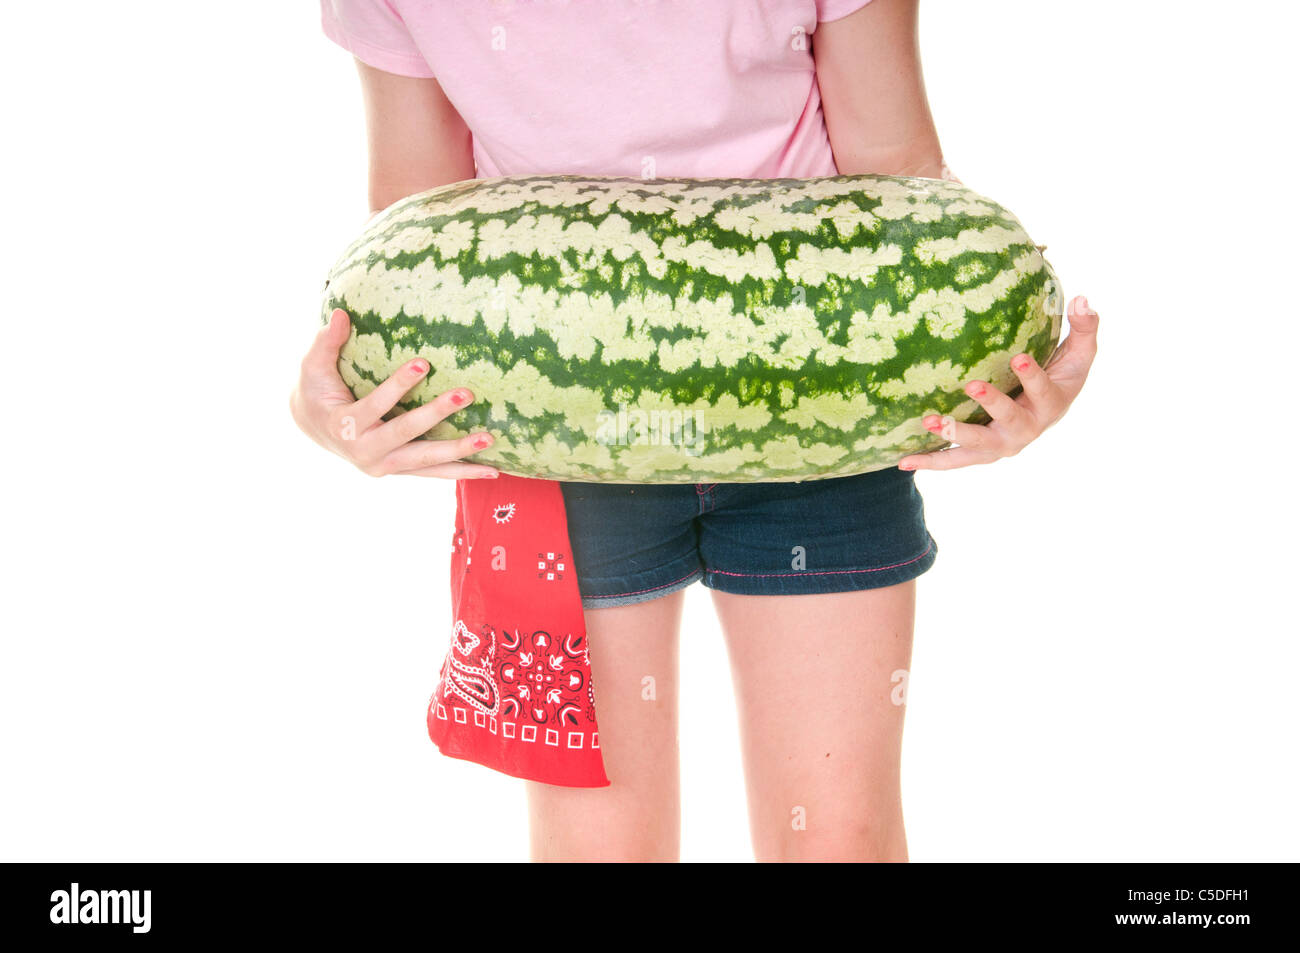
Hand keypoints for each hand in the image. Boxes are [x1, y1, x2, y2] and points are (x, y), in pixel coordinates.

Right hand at [289, 308, 499, 478]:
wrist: (313, 428)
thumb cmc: (316, 390)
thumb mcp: (312, 366)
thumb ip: (326, 342)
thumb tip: (341, 314)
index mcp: (344, 425)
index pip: (375, 404)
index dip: (398, 385)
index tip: (423, 362)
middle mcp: (364, 452)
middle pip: (405, 434)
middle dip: (436, 415)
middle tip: (466, 394)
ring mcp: (384, 466)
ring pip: (425, 461)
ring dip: (459, 452)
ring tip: (489, 440)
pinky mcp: (399, 470)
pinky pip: (433, 473)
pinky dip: (461, 473)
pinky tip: (491, 470)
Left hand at [897, 295, 1098, 470]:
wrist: (1046, 415)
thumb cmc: (1061, 376)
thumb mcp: (1080, 352)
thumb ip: (1085, 326)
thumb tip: (1082, 298)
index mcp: (1052, 404)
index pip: (1044, 390)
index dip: (1031, 376)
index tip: (1018, 357)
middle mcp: (1028, 429)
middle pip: (1011, 421)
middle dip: (992, 405)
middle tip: (971, 385)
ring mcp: (1002, 444)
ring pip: (978, 446)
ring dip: (954, 435)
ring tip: (928, 421)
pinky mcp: (980, 453)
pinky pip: (954, 461)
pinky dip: (931, 461)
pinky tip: (903, 460)